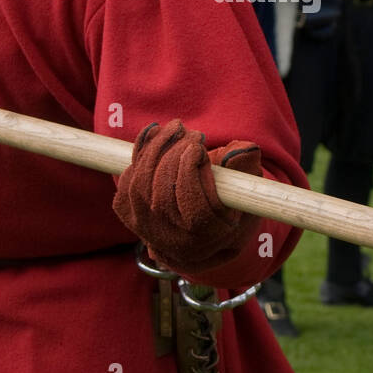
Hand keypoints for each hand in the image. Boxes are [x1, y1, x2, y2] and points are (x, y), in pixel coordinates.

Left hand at [113, 120, 261, 274]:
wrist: (201, 222)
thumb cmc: (229, 196)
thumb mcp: (247, 183)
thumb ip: (247, 166)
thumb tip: (242, 150)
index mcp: (211, 237)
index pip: (195, 211)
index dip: (191, 174)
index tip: (198, 147)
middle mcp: (177, 243)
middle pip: (163, 198)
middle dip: (173, 155)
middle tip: (189, 132)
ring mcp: (149, 232)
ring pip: (141, 188)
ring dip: (155, 150)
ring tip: (175, 129)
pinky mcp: (130, 217)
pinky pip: (126, 185)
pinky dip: (138, 157)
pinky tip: (155, 137)